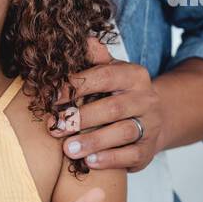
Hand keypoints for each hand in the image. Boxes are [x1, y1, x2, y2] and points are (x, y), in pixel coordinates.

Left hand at [50, 38, 162, 170]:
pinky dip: (110, 159)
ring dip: (93, 141)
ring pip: (123, 132)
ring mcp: (149, 125)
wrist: (152, 120)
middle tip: (55, 127)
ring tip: (68, 149)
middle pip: (113, 107)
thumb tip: (80, 39)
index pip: (104, 77)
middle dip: (81, 117)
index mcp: (134, 75)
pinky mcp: (148, 150)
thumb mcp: (109, 72)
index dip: (76, 86)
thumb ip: (94, 58)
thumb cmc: (118, 94)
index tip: (50, 97)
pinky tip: (90, 162)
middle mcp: (145, 98)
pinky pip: (131, 155)